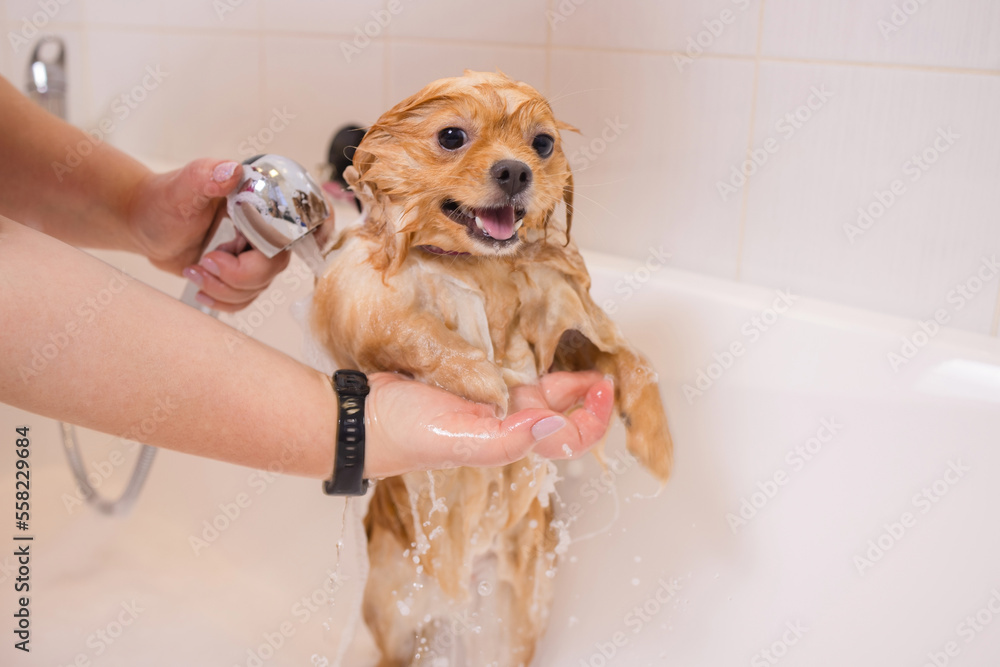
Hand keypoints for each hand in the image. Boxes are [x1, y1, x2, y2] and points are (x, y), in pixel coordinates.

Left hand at [126, 158, 295, 311]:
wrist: (145, 223)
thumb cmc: (162, 201)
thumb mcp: (182, 187)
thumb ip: (205, 175)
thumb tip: (232, 171)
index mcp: (256, 203)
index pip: (279, 239)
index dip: (254, 258)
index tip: (219, 253)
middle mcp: (262, 229)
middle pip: (272, 267)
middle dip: (235, 277)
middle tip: (205, 261)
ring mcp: (253, 253)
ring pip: (258, 287)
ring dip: (222, 288)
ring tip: (195, 270)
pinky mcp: (241, 272)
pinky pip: (247, 298)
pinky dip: (224, 300)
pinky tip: (202, 288)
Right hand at [363, 370, 613, 477]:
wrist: (363, 416)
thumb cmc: (406, 434)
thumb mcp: (459, 439)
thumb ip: (506, 441)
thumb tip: (552, 424)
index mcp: (509, 439)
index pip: (565, 436)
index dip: (592, 418)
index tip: (603, 388)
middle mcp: (505, 420)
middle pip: (559, 410)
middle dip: (585, 392)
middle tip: (603, 370)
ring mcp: (488, 398)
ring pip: (538, 387)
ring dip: (562, 373)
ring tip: (581, 351)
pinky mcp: (470, 376)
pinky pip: (510, 365)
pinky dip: (529, 354)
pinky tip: (535, 337)